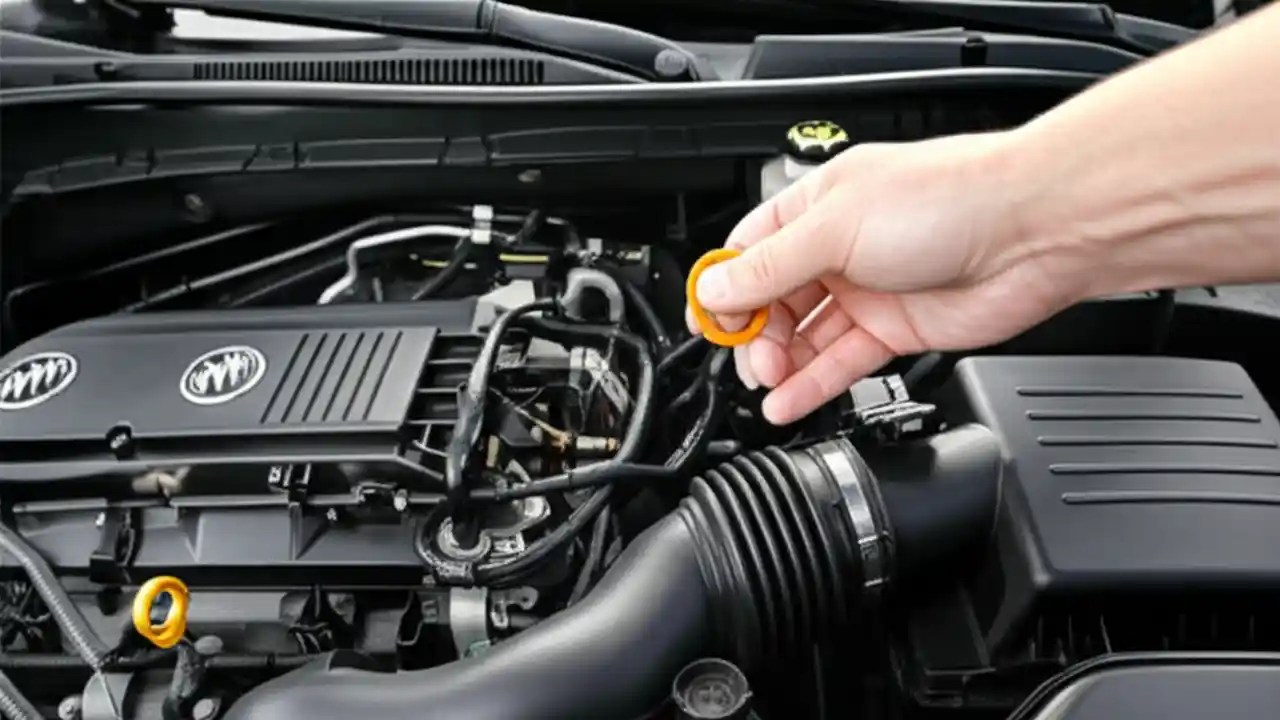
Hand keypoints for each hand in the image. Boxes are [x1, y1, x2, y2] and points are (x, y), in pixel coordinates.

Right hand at [687, 130, 1085, 424]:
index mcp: (816, 206)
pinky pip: (841, 362)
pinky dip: (813, 385)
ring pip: (806, 336)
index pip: (748, 251)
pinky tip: (789, 402)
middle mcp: (838, 247)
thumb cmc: (948, 200)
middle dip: (753, 332)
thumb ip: (770, 267)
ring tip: (767, 384)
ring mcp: (868, 290)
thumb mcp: (835, 228)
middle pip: (773, 299)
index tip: (710, 321)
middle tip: (751, 358)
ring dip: (781, 362)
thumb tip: (717, 287)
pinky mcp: (896, 329)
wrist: (1032, 231)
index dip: (724, 287)